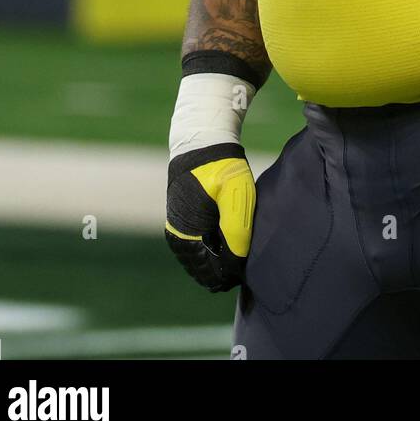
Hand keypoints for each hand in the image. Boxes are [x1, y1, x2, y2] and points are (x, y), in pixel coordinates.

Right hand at [165, 143, 255, 292]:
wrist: (203, 141)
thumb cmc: (222, 168)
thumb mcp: (235, 198)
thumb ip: (236, 232)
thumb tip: (235, 265)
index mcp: (187, 232)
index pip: (207, 269)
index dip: (225, 277)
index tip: (241, 278)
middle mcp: (178, 233)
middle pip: (198, 268)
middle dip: (216, 276)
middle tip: (236, 279)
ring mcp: (178, 226)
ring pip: (194, 259)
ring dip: (210, 267)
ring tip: (229, 272)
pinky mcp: (181, 218)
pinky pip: (192, 246)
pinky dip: (204, 254)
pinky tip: (218, 254)